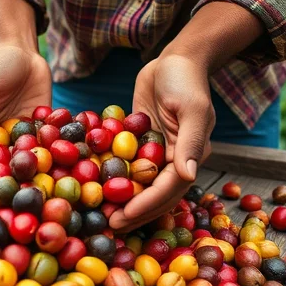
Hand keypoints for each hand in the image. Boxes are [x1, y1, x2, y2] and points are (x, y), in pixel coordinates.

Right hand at [0, 44, 51, 191]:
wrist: (23, 50)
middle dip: (2, 182)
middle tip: (8, 201)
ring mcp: (20, 137)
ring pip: (22, 160)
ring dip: (27, 176)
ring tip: (34, 193)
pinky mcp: (42, 131)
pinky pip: (46, 146)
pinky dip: (52, 157)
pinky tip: (60, 171)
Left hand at [109, 54, 214, 231]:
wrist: (176, 59)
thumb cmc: (185, 80)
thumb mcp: (192, 108)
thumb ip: (191, 142)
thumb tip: (190, 176)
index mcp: (190, 156)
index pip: (168, 189)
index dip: (146, 205)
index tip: (124, 217)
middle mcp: (174, 160)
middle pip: (154, 195)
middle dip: (133, 212)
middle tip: (109, 226)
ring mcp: (157, 154)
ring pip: (139, 186)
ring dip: (123, 202)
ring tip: (101, 217)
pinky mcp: (140, 145)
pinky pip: (126, 167)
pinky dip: (113, 179)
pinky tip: (93, 188)